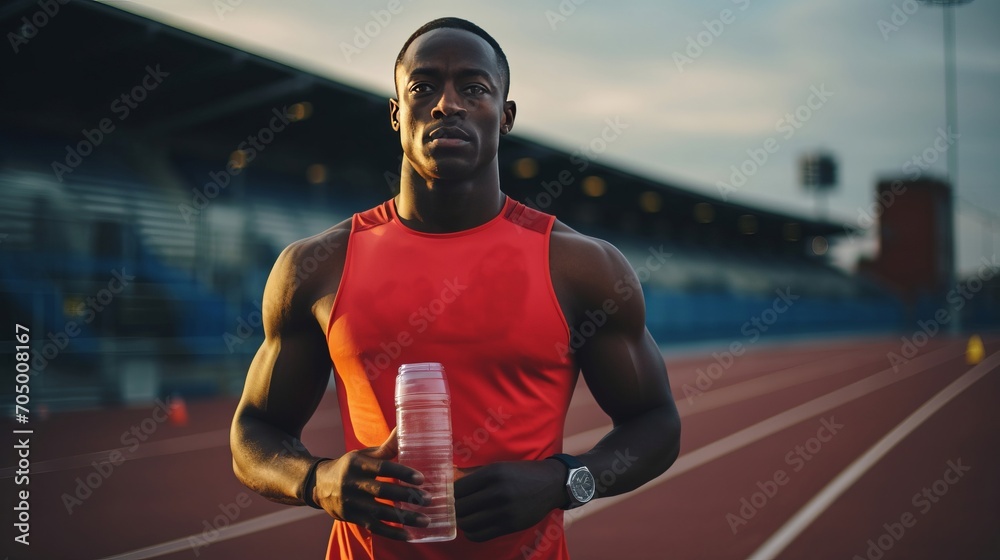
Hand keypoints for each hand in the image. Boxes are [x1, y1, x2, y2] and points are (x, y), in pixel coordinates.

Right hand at [312, 427, 430, 539]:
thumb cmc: (349, 467)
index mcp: (356, 464)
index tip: (421, 478)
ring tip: (426, 520)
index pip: (382, 468)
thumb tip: (405, 428)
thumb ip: (386, 448)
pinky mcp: (351, 518)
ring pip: (380, 512)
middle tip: (428, 499)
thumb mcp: (363, 455)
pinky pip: (374, 527)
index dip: (402, 473)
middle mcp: (351, 483)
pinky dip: (392, 532)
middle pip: (382, 491)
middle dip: (407, 496)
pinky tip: (409, 535)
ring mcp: (350, 503)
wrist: (318, 485)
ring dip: (405, 518)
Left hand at [454, 459, 565, 541]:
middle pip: (460, 507)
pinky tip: (475, 526)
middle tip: (457, 508)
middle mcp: (497, 491)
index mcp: (493, 473)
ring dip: (462, 521)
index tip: (451, 497)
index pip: (458, 489)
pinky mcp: (510, 525)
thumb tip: (451, 484)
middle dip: (455, 508)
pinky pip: (479, 535)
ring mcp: (504, 510)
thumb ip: (476, 475)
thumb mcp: (500, 467)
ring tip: (466, 517)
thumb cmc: (522, 473)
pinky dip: (471, 533)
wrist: (552, 484)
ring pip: (467, 523)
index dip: (451, 495)